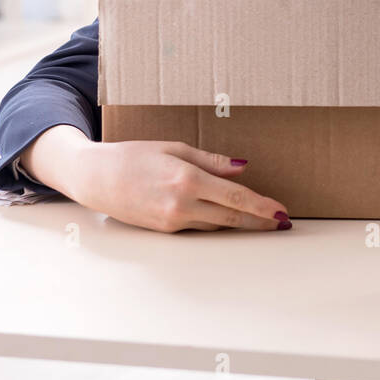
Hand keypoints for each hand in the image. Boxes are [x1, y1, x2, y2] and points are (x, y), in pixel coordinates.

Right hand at [66, 137, 290, 233]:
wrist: (96, 179)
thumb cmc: (133, 156)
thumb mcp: (174, 148)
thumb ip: (211, 161)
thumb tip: (242, 168)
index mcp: (187, 179)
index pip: (236, 197)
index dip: (262, 206)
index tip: (281, 211)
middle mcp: (181, 205)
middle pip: (232, 218)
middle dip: (260, 221)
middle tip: (282, 223)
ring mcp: (173, 222)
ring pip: (218, 225)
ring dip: (242, 225)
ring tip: (264, 222)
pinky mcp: (166, 231)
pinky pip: (200, 227)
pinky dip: (218, 223)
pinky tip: (231, 219)